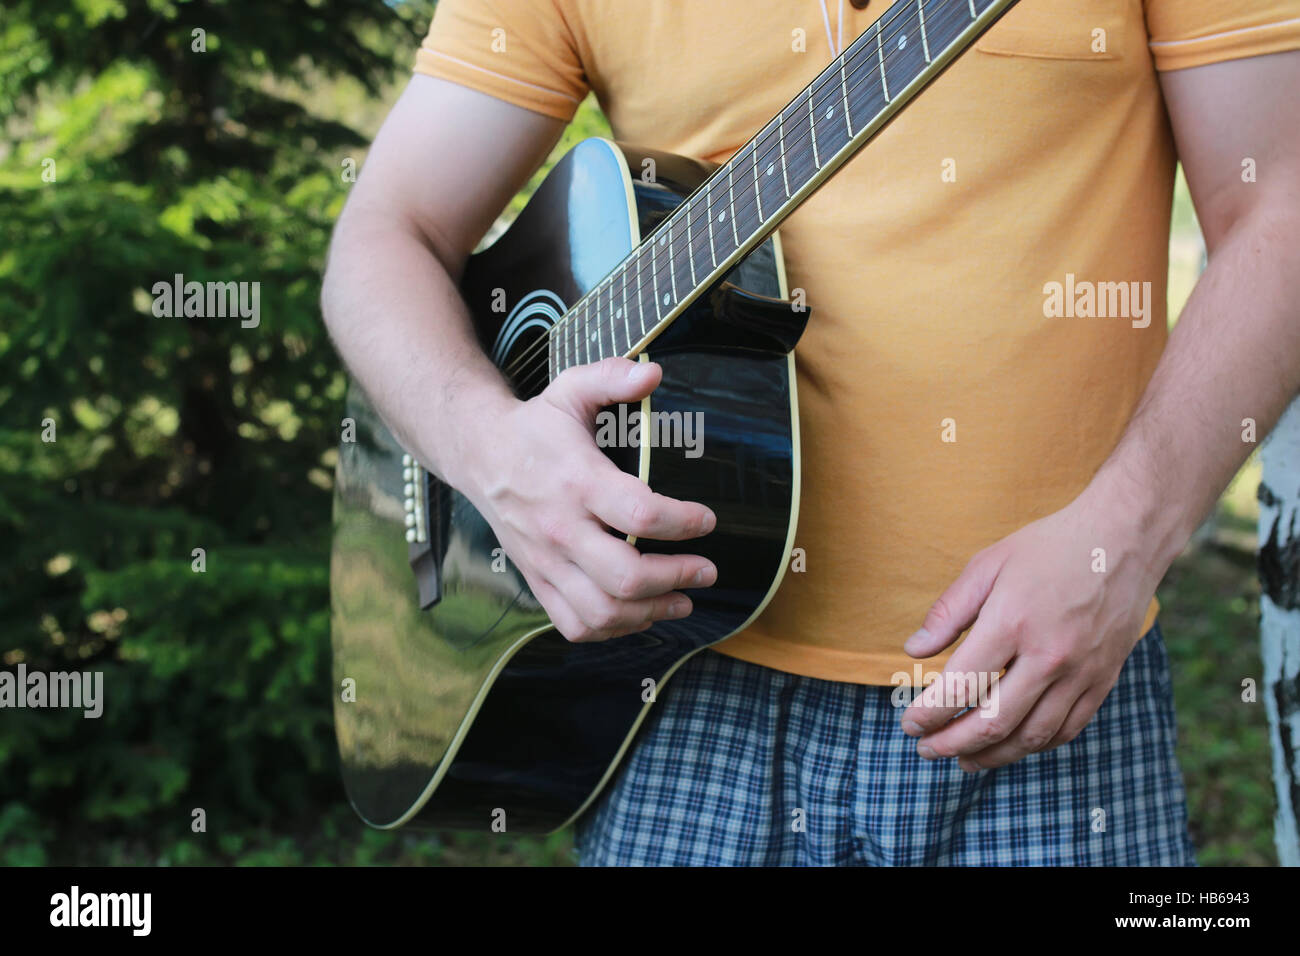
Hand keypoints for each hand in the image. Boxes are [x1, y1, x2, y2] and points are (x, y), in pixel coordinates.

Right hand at [454, 357, 716, 641]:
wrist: (480, 454)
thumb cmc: (537, 426)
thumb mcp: (572, 389)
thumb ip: (613, 377)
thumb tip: (654, 372)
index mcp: (577, 482)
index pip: (639, 515)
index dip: (682, 522)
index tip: (707, 520)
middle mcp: (561, 529)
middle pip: (625, 577)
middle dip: (676, 577)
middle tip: (707, 570)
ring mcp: (547, 561)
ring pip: (602, 610)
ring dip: (651, 612)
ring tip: (683, 599)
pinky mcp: (539, 580)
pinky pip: (575, 624)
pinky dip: (613, 628)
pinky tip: (640, 613)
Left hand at [898, 486, 1164, 770]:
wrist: (1123, 539)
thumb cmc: (1047, 548)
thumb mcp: (987, 565)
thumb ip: (948, 612)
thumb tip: (912, 650)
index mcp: (1012, 623)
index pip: (962, 685)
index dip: (930, 713)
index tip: (908, 723)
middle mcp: (1049, 655)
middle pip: (994, 721)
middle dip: (952, 743)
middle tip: (926, 750)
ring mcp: (1081, 673)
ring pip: (1032, 736)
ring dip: (992, 755)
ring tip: (963, 759)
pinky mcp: (1103, 680)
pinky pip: (1067, 729)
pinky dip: (1034, 745)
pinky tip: (1010, 745)